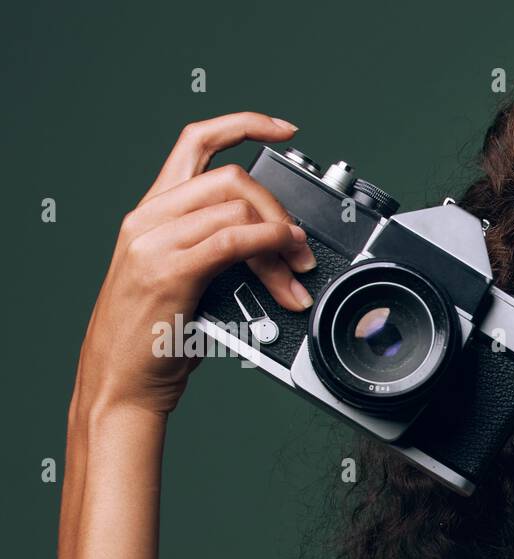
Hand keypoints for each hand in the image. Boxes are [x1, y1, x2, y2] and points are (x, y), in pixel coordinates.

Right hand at [73, 111, 317, 417]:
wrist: (120, 385)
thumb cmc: (153, 342)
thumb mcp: (185, 283)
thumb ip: (219, 253)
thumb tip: (279, 249)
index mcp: (151, 213)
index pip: (195, 143)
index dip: (243, 125)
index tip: (283, 129)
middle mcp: (148, 219)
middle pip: (231, 178)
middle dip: (280, 208)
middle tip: (300, 247)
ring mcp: (154, 243)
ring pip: (237, 209)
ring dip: (281, 239)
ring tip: (296, 274)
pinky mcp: (168, 272)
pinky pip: (231, 241)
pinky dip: (266, 246)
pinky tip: (281, 265)